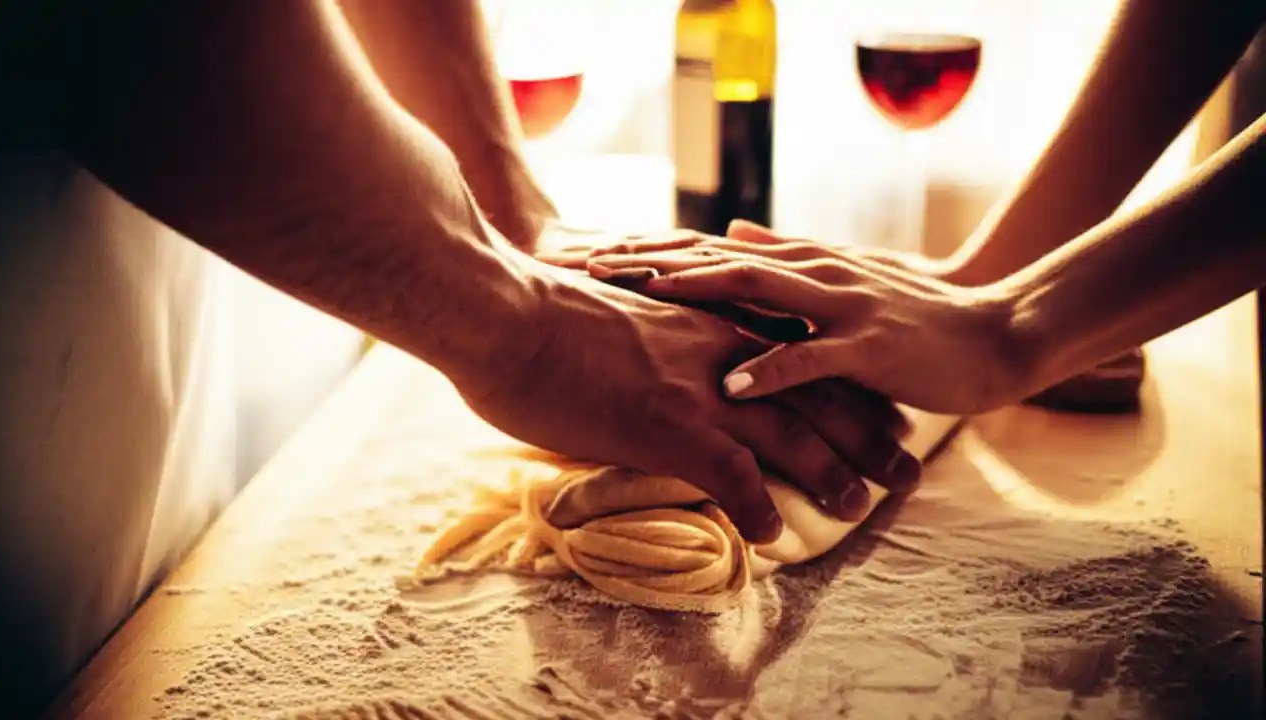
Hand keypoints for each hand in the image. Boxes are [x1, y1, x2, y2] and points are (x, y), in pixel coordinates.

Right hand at [457, 264, 920, 541]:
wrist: (504, 311)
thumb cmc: (543, 312)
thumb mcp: (619, 315)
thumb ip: (656, 333)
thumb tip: (660, 356)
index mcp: (710, 323)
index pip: (798, 356)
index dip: (843, 384)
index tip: (875, 408)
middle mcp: (720, 353)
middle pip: (816, 394)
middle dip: (866, 433)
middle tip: (903, 465)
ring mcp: (698, 389)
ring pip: (792, 435)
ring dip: (833, 475)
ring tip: (860, 508)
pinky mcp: (667, 425)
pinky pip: (731, 477)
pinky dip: (758, 509)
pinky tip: (770, 538)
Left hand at [575, 222, 1029, 414]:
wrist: (993, 335)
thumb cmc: (912, 317)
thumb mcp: (841, 280)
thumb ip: (785, 255)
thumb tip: (730, 230)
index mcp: (800, 264)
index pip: (710, 250)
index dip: (650, 251)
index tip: (591, 254)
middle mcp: (813, 274)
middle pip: (717, 259)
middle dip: (652, 261)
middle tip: (590, 264)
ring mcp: (840, 307)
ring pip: (757, 292)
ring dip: (698, 291)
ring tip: (641, 294)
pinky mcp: (870, 348)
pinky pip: (812, 358)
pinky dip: (769, 369)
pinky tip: (729, 383)